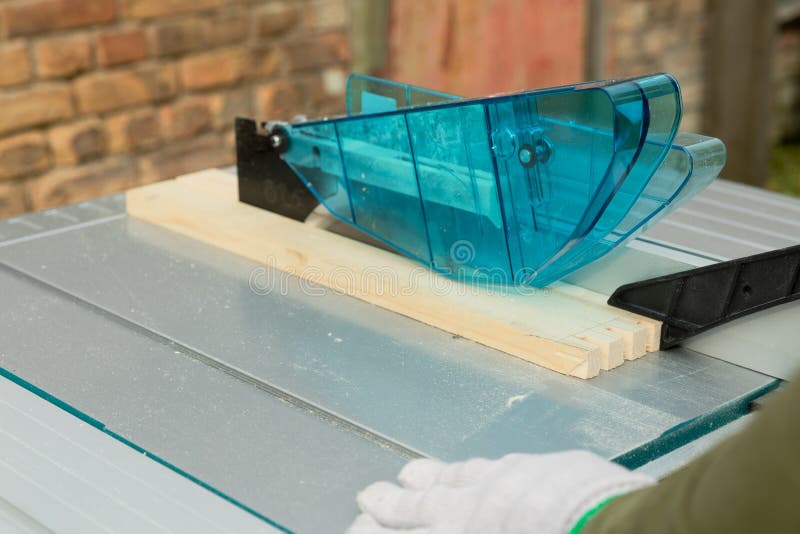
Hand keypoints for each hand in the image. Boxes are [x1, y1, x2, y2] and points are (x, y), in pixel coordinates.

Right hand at [347, 451, 653, 533]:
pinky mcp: (524, 470)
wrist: (606, 529)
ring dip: (420, 483)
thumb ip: (470, 526)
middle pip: (415, 510)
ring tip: (401, 479)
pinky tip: (458, 469)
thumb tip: (450, 524)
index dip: (378, 531)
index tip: (359, 528)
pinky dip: (462, 470)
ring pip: (446, 483)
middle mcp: (467, 513)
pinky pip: (481, 468)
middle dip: (386, 508)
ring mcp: (494, 487)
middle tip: (365, 499)